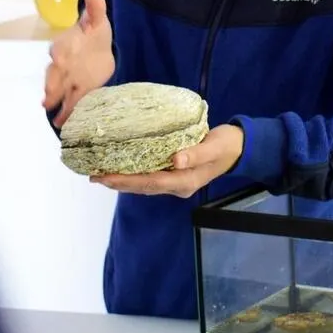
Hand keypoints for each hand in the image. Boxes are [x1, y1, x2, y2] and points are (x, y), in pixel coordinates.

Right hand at [43, 0, 115, 126]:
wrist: (101, 49)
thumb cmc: (95, 33)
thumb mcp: (98, 18)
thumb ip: (95, 5)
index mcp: (65, 45)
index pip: (59, 49)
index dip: (59, 54)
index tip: (59, 58)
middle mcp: (63, 64)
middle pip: (54, 74)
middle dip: (52, 85)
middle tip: (48, 97)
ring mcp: (69, 79)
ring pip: (59, 90)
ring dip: (55, 101)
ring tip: (53, 114)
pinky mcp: (79, 90)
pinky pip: (71, 101)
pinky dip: (66, 112)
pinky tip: (62, 122)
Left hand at [91, 124, 244, 197]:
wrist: (239, 148)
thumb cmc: (226, 145)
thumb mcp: (214, 146)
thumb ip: (197, 154)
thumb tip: (175, 160)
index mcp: (186, 181)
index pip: (150, 183)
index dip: (126, 180)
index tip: (105, 176)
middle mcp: (178, 186)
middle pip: (143, 187)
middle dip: (118, 183)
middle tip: (93, 176)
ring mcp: (176, 182)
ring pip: (144, 184)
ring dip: (123, 180)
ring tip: (101, 174)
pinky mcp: (175, 174)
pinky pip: (150, 177)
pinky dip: (133, 174)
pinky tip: (122, 168)